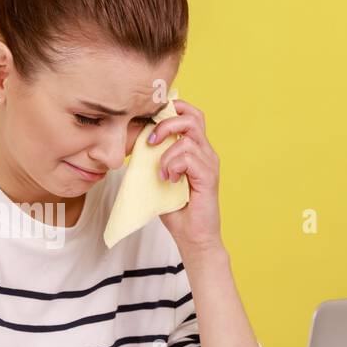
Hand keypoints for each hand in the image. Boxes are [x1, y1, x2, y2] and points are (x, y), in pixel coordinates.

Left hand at [146, 99, 223, 254]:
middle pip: (192, 117)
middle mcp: (207, 152)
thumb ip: (154, 157)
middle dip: (166, 124)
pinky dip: (173, 166)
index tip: (151, 123)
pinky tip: (169, 181)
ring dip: (166, 154)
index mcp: (197, 149)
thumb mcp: (160, 176)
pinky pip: (188, 157)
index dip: (173, 109)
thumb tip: (136, 140)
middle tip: (151, 143)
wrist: (193, 236)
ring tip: (162, 173)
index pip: (191, 114)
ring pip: (187, 138)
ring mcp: (209, 163)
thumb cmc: (177, 209)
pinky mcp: (209, 176)